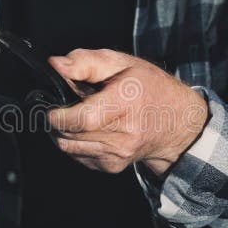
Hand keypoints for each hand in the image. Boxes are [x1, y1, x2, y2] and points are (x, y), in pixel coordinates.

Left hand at [47, 48, 207, 175]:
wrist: (176, 122)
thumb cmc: (149, 88)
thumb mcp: (121, 62)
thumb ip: (85, 62)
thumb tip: (57, 65)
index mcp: (127, 101)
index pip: (84, 119)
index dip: (60, 115)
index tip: (51, 108)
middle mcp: (124, 133)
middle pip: (72, 134)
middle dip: (58, 121)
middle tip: (64, 107)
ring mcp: (118, 153)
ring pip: (70, 147)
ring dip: (64, 132)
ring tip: (77, 116)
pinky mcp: (112, 165)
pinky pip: (78, 155)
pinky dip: (75, 142)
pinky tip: (89, 129)